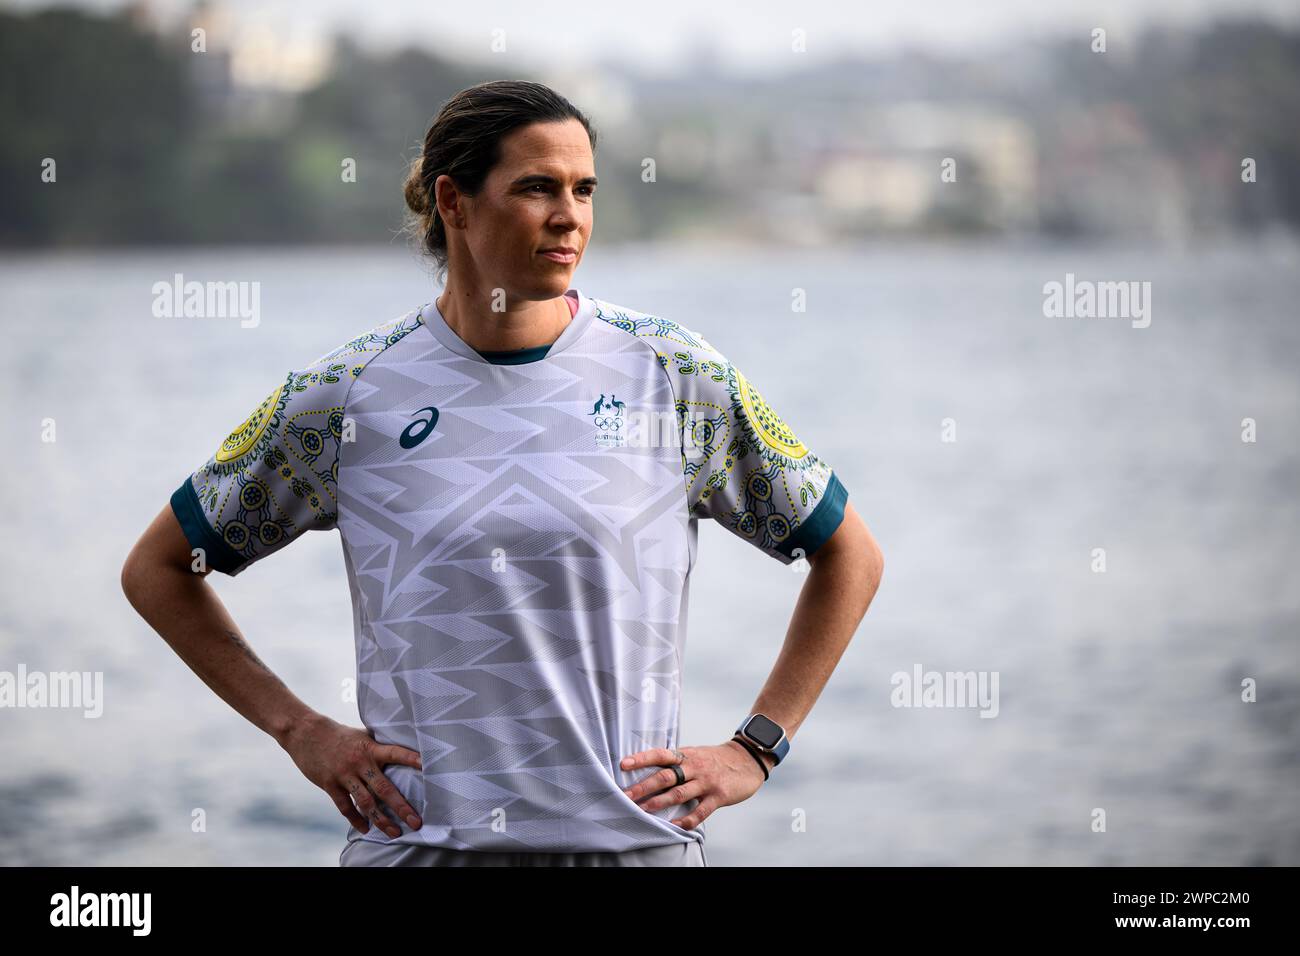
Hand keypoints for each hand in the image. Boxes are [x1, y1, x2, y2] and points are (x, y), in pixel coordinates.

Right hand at [279, 712, 422, 838]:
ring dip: (381, 819)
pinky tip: (365, 828)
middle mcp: (359, 762)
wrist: (306, 733)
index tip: (427, 766)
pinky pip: (345, 807)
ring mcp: (344, 775)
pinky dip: (356, 819)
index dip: (411, 759)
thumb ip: (377, 745)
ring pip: (366, 802)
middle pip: (384, 788)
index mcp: (370, 747)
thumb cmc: (338, 734)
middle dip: (400, 807)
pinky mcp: (330, 785)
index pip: (395, 753)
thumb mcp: (361, 735)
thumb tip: (401, 746)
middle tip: (416, 822)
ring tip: (394, 832)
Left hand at [618, 740, 774, 829]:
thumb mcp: (696, 753)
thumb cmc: (716, 758)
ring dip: (660, 802)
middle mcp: (694, 767)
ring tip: (643, 810)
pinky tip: (675, 826)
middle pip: (665, 776)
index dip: (641, 759)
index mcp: (686, 755)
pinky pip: (700, 811)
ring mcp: (706, 782)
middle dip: (644, 786)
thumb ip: (677, 761)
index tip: (623, 764)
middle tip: (626, 795)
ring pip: (679, 793)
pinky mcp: (719, 796)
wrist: (748, 759)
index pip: (660, 755)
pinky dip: (687, 819)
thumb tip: (651, 768)